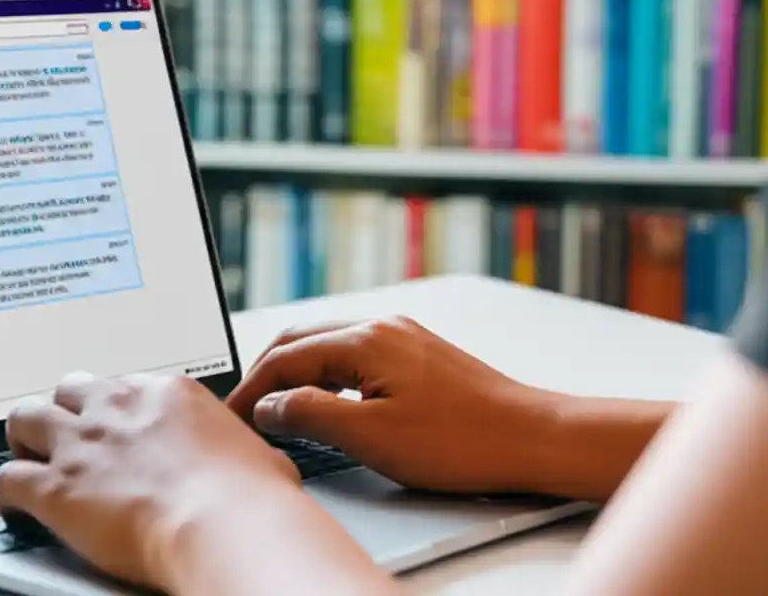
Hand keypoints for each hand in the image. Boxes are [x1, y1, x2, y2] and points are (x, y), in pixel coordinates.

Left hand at [0, 372, 302, 589]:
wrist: (224, 524)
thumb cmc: (251, 499)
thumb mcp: (260, 457)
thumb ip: (244, 453)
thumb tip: (262, 466)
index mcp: (166, 393)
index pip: (122, 385)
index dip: (113, 408)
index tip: (114, 426)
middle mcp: (117, 407)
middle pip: (69, 389)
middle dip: (64, 410)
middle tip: (66, 435)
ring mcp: (81, 445)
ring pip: (23, 418)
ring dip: (23, 437)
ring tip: (26, 456)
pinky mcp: (55, 488)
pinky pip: (6, 479)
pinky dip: (6, 495)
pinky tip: (14, 509)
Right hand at [226, 316, 556, 493]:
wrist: (535, 437)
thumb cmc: (465, 440)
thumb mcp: (373, 437)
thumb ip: (312, 416)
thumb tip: (272, 406)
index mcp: (366, 340)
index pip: (285, 358)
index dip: (251, 391)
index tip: (232, 419)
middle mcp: (382, 327)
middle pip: (301, 342)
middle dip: (265, 375)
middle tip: (243, 411)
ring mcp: (402, 338)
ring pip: (327, 347)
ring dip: (294, 374)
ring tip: (275, 408)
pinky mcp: (418, 355)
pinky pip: (353, 355)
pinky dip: (324, 376)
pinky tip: (324, 401)